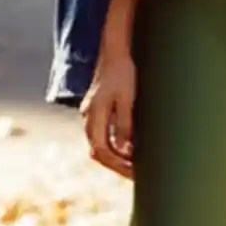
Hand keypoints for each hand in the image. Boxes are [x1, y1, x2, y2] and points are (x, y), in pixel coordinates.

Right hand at [79, 47, 135, 179]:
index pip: (101, 151)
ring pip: (99, 145)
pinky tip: (129, 149)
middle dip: (116, 165)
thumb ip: (124, 125)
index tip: (135, 173)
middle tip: (137, 175)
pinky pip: (103, 135)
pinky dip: (114, 146)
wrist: (115, 51)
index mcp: (93, 115)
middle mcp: (88, 117)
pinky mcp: (98, 110)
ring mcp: (91, 114)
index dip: (117, 165)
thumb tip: (125, 151)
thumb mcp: (127, 99)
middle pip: (98, 152)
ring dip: (115, 157)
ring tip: (135, 165)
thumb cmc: (123, 73)